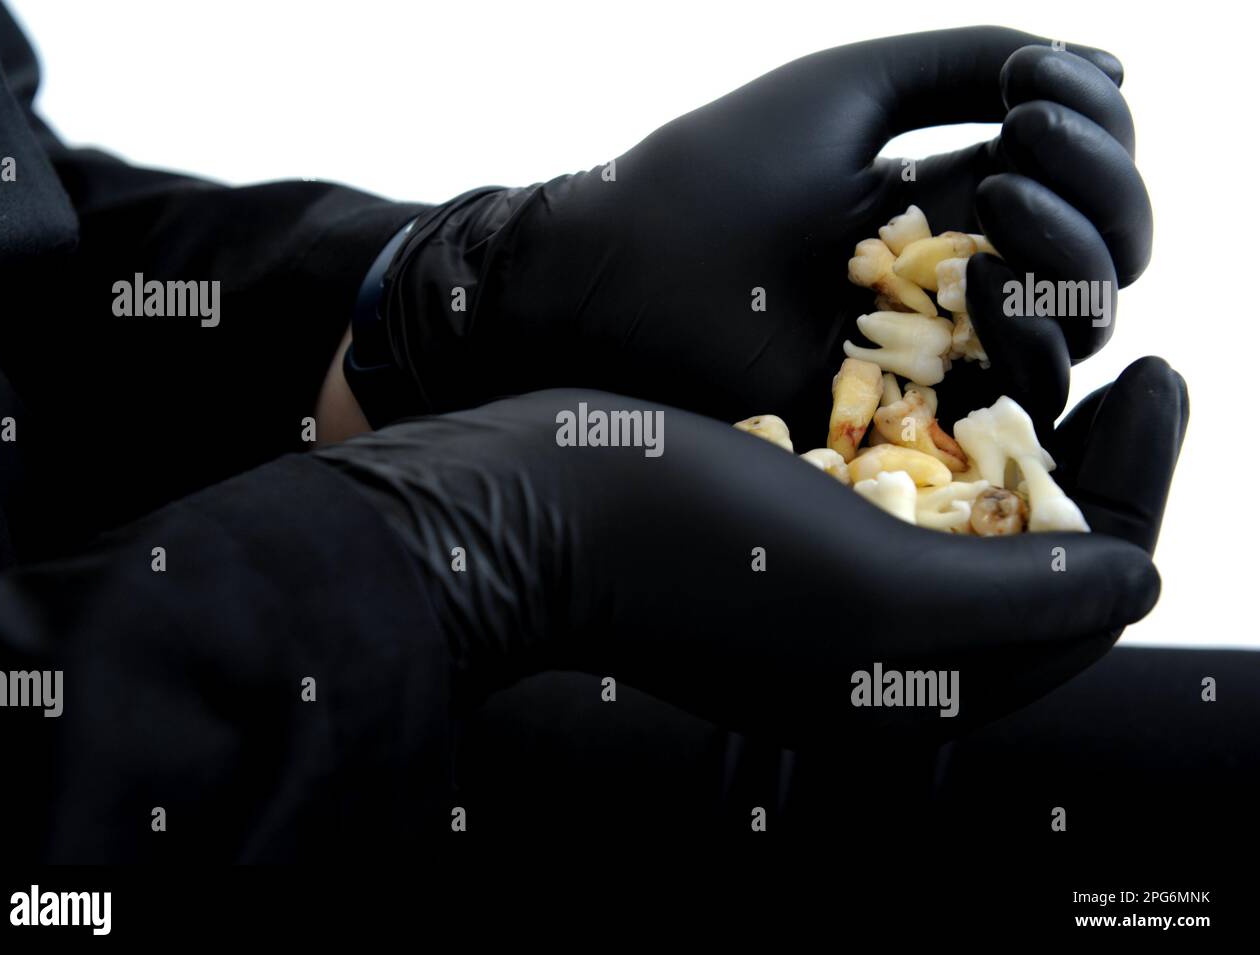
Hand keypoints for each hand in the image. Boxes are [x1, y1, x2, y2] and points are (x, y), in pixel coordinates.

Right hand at [314, 358, 1185, 742]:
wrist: (525, 508)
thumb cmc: (687, 544)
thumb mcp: (873, 588)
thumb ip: (1024, 599)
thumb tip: (1138, 575)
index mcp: (907, 689)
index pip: (1074, 598)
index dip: (1137, 489)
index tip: (1158, 381)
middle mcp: (872, 655)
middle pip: (1031, 562)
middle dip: (1091, 467)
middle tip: (1129, 361)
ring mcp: (819, 595)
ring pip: (964, 520)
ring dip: (1018, 444)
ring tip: (1048, 359)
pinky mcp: (776, 538)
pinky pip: (893, 491)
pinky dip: (939, 437)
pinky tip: (949, 376)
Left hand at [375, 27, 1149, 437]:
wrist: (626, 272)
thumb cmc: (719, 175)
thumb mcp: (851, 91)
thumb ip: (969, 65)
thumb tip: (1111, 66)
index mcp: (953, 200)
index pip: (1084, 177)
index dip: (1095, 131)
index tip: (1033, 89)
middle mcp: (963, 278)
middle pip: (1107, 250)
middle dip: (1100, 189)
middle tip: (1023, 141)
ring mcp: (945, 352)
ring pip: (1085, 321)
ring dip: (1076, 251)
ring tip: (999, 193)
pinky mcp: (919, 418)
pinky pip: (1028, 392)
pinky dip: (1036, 332)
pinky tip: (984, 275)